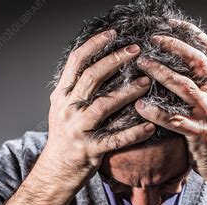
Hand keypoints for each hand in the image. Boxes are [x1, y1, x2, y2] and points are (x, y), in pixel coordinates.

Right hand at [42, 29, 155, 190]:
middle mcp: (68, 109)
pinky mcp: (90, 149)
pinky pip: (115, 140)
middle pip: (91, 78)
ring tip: (146, 83)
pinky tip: (149, 126)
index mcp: (62, 95)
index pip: (76, 62)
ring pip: (104, 105)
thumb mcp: (63, 107)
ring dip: (127, 92)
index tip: (113, 34)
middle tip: (136, 51)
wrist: (57, 169)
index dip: (94, 45)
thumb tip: (99, 63)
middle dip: (115, 61)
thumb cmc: (66, 135)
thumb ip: (76, 88)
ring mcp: (78, 129)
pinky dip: (133, 133)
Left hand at [134, 20, 206, 204]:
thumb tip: (183, 62)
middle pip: (197, 62)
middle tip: (151, 40)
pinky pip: (174, 120)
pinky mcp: (200, 133)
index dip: (190, 33)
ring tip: (142, 65)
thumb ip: (206, 82)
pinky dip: (156, 112)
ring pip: (184, 87)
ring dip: (161, 73)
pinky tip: (140, 106)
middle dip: (174, 47)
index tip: (170, 22)